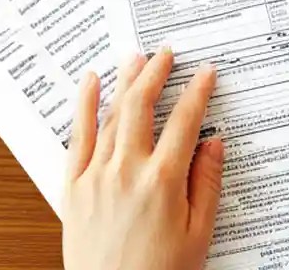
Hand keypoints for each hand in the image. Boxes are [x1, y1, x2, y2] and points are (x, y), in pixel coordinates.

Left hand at [62, 50, 223, 269]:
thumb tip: (214, 144)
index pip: (185, 121)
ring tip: (135, 58)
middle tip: (166, 53)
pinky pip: (77, 136)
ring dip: (124, 82)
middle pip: (142, 106)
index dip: (197, 91)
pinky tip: (90, 84)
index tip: (206, 73)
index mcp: (163, 181)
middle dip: (156, 73)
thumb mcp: (198, 234)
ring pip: (111, 114)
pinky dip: (84, 106)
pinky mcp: (73, 187)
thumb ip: (206, 184)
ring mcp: (96, 176)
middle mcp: (127, 171)